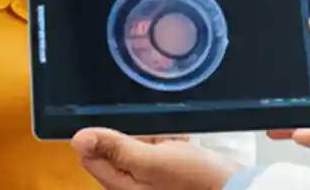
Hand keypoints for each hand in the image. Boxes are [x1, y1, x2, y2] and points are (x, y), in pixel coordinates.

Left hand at [73, 128, 241, 189]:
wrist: (231, 189)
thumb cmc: (194, 180)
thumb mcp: (151, 160)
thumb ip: (115, 149)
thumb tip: (79, 138)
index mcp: (120, 185)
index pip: (92, 155)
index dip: (104, 136)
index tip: (126, 126)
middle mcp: (130, 185)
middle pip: (116, 149)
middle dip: (135, 135)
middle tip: (156, 135)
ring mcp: (148, 180)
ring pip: (139, 146)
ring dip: (154, 136)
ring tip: (172, 141)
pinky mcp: (166, 174)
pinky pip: (159, 150)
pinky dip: (169, 142)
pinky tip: (181, 145)